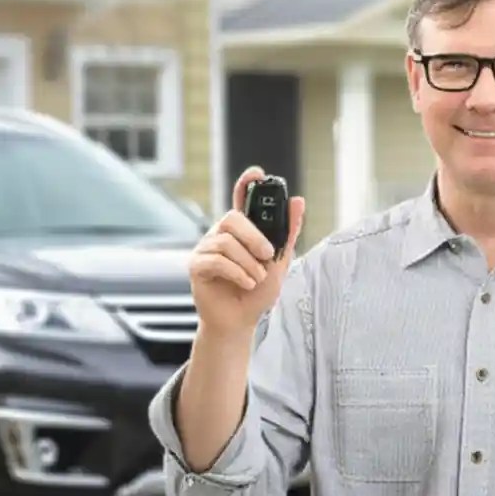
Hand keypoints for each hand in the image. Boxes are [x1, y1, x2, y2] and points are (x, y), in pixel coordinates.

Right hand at [189, 166, 305, 335]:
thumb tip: (298, 201)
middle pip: (232, 218)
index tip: (257, 174)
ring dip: (248, 262)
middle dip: (254, 236)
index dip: (246, 183)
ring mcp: (206, 249)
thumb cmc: (257, 293)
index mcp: (240, 231)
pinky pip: (215, 260)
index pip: (240, 199)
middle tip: (268, 254)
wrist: (240, 322)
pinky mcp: (196, 266)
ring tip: (256, 278)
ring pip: (226, 241)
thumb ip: (288, 233)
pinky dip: (237, 272)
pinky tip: (246, 283)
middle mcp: (220, 235)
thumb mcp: (280, 262)